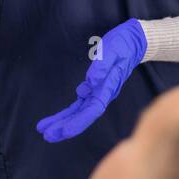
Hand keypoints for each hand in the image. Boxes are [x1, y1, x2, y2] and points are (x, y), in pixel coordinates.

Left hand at [37, 19, 146, 142]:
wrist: (133, 43)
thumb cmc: (123, 45)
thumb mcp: (113, 50)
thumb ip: (102, 65)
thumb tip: (90, 83)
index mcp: (109, 87)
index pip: (93, 109)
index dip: (79, 121)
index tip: (64, 131)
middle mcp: (103, 94)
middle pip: (83, 115)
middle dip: (66, 126)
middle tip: (47, 135)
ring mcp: (98, 93)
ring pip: (79, 112)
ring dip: (63, 122)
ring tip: (45, 130)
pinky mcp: (93, 89)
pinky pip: (79, 105)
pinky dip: (67, 113)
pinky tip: (56, 119)